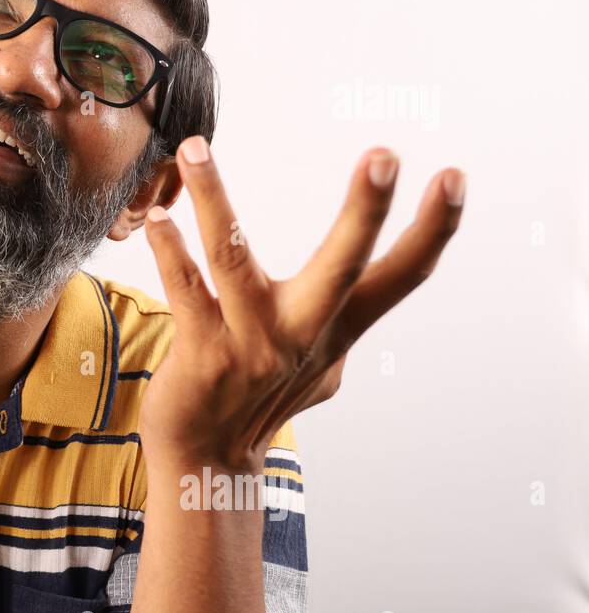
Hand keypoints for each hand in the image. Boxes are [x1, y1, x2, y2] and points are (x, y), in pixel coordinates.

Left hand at [140, 135, 464, 473]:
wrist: (208, 462)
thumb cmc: (261, 401)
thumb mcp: (317, 368)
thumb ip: (336, 324)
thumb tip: (359, 294)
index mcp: (339, 329)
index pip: (400, 276)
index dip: (432, 230)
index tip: (454, 177)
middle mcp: (303, 335)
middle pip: (344, 267)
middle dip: (365, 213)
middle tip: (384, 156)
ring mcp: (252, 346)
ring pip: (234, 260)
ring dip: (214, 200)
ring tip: (196, 150)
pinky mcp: (202, 354)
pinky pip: (185, 291)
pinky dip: (171, 250)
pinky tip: (159, 218)